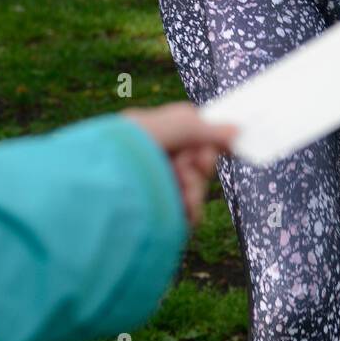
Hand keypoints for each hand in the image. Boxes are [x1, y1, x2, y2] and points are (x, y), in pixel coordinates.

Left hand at [121, 102, 239, 226]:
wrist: (102, 188)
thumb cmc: (134, 146)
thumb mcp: (177, 126)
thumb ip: (208, 129)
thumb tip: (236, 130)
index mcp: (146, 134)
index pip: (187, 132)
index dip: (206, 139)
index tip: (225, 144)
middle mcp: (148, 159)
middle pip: (194, 161)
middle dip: (200, 165)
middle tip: (194, 166)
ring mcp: (151, 188)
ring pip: (192, 188)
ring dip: (195, 189)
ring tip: (183, 192)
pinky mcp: (155, 214)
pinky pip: (185, 212)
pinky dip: (190, 211)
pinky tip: (183, 209)